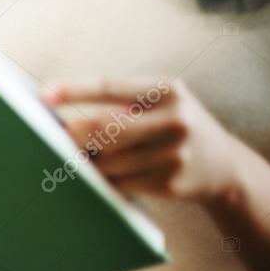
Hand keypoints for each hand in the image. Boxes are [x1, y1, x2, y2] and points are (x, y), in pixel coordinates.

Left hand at [44, 78, 241, 202]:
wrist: (225, 166)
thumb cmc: (176, 125)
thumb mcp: (162, 101)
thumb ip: (122, 104)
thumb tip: (67, 119)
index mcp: (167, 90)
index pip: (109, 86)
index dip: (73, 90)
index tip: (44, 94)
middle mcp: (173, 120)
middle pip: (103, 127)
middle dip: (75, 134)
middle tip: (63, 136)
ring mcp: (173, 154)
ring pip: (108, 160)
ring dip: (92, 160)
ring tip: (95, 156)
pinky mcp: (170, 184)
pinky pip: (120, 182)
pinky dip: (108, 178)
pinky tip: (113, 173)